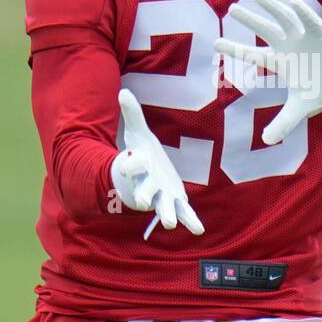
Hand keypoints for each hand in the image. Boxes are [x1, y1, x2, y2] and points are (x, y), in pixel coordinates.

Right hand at [111, 89, 203, 235]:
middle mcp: (148, 185)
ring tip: (168, 223)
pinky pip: (184, 212)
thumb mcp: (138, 133)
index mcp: (139, 168)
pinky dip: (190, 221)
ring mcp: (162, 196)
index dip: (130, 165)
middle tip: (142, 203)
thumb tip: (123, 91)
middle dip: (143, 197)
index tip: (127, 164)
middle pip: (144, 192)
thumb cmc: (140, 154)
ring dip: (166, 214)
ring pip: (163, 207)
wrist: (146, 176)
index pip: (132, 166)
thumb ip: (133, 114)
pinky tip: (198, 230)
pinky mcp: (176, 201)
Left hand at [213, 0, 321, 145]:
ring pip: (285, 19)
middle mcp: (288, 46)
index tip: (215, 43)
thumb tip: (267, 141)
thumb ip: (285, 122)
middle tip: (232, 9)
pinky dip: (304, 14)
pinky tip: (295, 5)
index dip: (235, 48)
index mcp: (280, 62)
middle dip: (250, 20)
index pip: (253, 54)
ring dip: (273, 7)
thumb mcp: (302, 107)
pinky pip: (311, 22)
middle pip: (265, 30)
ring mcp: (304, 37)